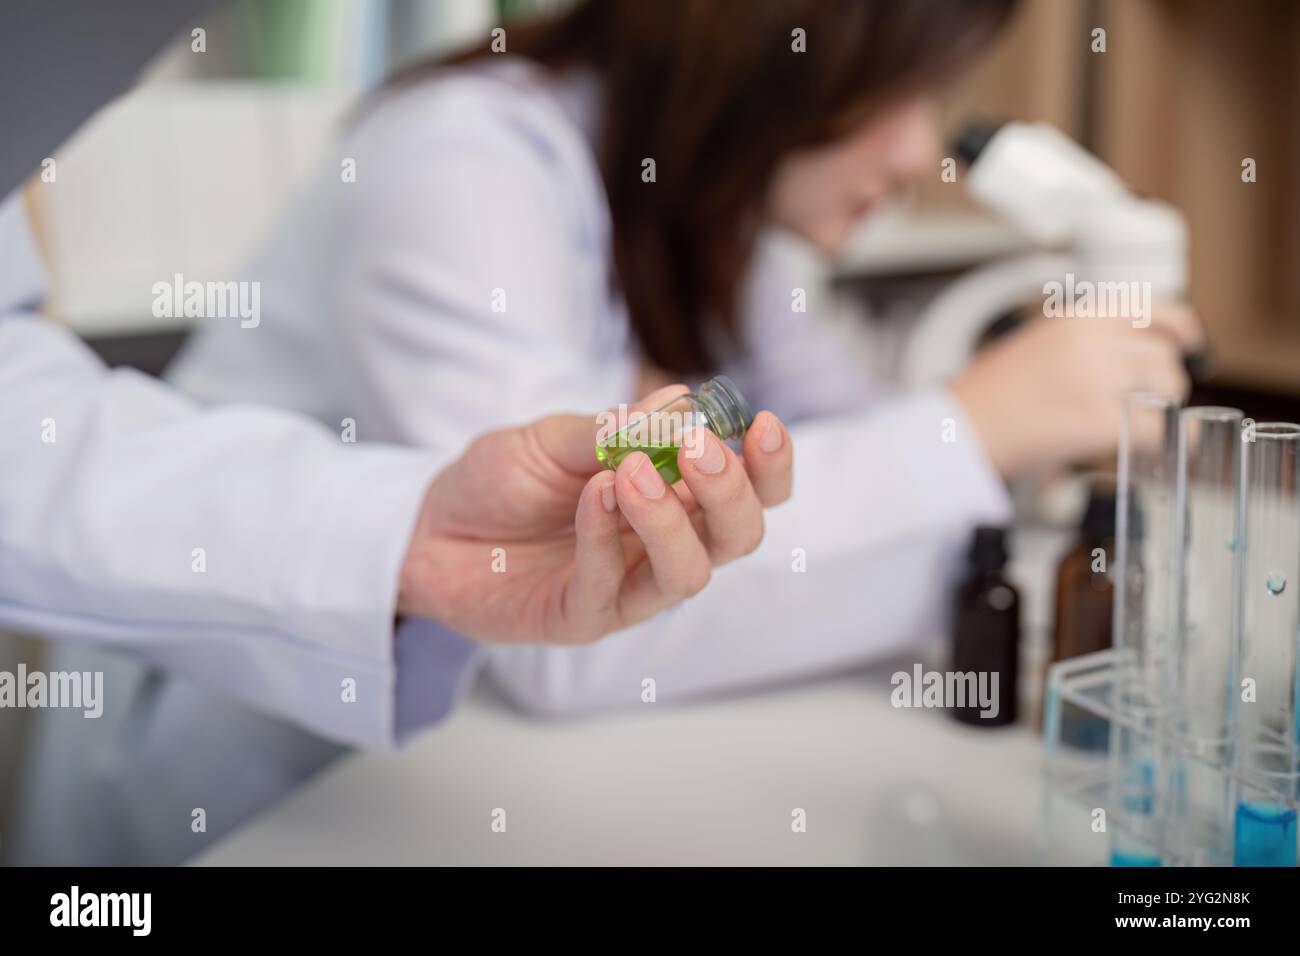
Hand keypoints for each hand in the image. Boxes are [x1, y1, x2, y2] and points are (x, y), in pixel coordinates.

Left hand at [397, 386, 792, 644]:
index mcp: (676, 493)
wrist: (428, 525)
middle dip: (731, 492)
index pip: (751, 489)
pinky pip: (610, 591)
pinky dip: (604, 539)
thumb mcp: (551, 437)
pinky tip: (591, 497)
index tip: (764, 425)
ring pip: (688, 574)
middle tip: (698, 449)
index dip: (770, 465)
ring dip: (670, 521)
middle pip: (738, 536)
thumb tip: (682, 400)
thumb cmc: (502, 479)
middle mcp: (663, 543)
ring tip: (629, 473)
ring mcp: (626, 586)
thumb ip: (611, 428)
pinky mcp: (581, 619)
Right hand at [951, 300, 1201, 475]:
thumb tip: (1130, 358)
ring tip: (1131, 427)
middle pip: (1164, 357)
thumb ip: (1084, 343)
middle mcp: (1096, 341)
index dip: (1179, 325)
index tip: (1189, 339)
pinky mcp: (1102, 421)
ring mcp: (1101, 380)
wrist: (960, 428)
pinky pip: (1155, 430)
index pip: (1151, 307)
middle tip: (1144, 403)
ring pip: (1165, 392)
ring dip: (1158, 411)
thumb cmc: (987, 396)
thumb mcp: (1036, 344)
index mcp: (1079, 317)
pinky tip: (1152, 449)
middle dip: (1162, 383)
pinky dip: (1160, 443)